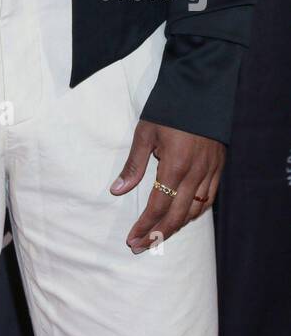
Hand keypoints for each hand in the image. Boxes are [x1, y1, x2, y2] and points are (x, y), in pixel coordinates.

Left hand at [111, 119, 224, 252]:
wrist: (201, 89)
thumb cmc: (168, 109)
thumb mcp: (145, 133)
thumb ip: (133, 165)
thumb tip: (116, 191)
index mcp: (175, 165)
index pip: (158, 206)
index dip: (145, 226)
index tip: (132, 239)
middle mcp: (195, 174)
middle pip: (177, 216)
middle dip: (157, 235)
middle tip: (140, 247)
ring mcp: (210, 172)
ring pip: (194, 211)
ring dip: (175, 227)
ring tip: (157, 237)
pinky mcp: (218, 168)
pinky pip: (208, 199)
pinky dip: (194, 213)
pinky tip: (182, 218)